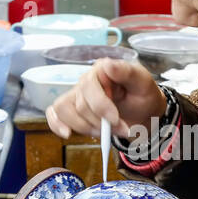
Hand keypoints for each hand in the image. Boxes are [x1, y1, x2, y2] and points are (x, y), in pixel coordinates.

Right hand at [46, 58, 166, 139]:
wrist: (143, 110)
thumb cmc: (143, 94)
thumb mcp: (143, 82)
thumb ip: (127, 72)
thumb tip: (108, 64)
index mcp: (101, 69)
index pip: (89, 86)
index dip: (100, 106)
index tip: (115, 120)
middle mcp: (85, 80)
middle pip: (80, 104)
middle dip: (100, 122)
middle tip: (121, 129)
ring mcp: (76, 95)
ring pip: (65, 111)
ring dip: (85, 127)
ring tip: (105, 133)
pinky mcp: (71, 109)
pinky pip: (54, 114)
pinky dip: (56, 124)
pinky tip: (67, 134)